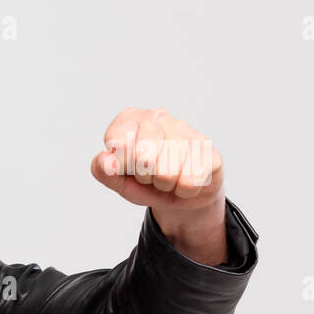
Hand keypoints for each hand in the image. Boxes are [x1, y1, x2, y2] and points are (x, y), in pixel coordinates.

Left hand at [90, 107, 227, 263]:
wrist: (181, 195)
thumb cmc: (146, 182)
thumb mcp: (118, 179)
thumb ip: (103, 171)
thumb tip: (104, 159)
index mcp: (131, 119)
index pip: (118, 142)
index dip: (122, 164)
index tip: (128, 166)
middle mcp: (159, 117)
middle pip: (143, 157)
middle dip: (144, 176)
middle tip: (150, 174)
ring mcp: (187, 131)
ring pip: (167, 172)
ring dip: (164, 185)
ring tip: (167, 178)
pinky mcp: (209, 151)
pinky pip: (190, 181)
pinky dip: (183, 191)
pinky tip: (185, 180)